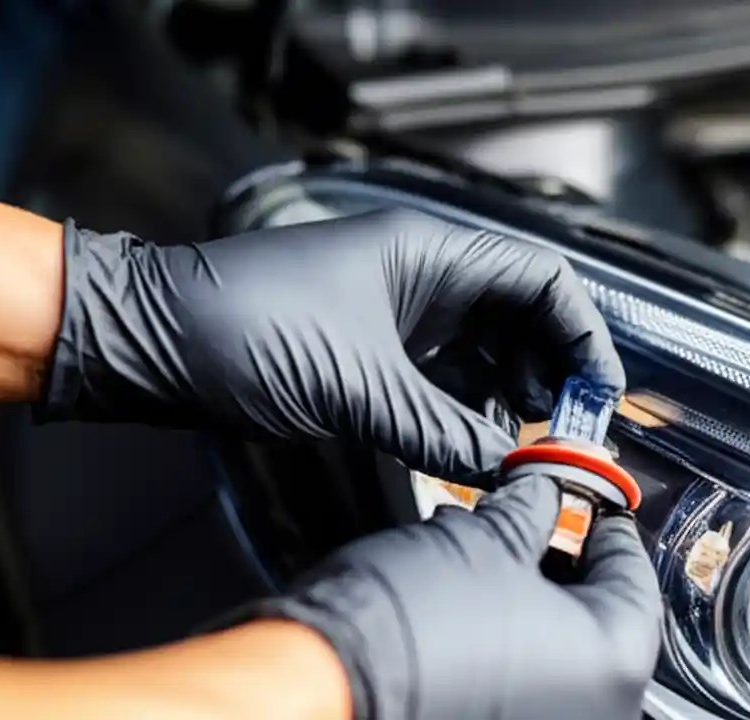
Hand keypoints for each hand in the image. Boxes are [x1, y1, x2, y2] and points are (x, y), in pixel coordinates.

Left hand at [37, 208, 622, 480]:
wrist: (150, 339)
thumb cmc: (242, 332)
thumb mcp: (356, 388)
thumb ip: (441, 431)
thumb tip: (508, 469)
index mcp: (428, 253)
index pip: (541, 279)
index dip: (582, 334)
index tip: (599, 393)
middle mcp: (422, 275)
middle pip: (520, 316)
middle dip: (550, 373)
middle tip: (563, 433)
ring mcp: (397, 311)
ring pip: (484, 350)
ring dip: (509, 397)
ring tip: (521, 448)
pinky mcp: (371, 349)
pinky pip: (443, 377)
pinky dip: (466, 410)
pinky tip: (473, 448)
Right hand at [222, 475, 661, 719]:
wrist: (327, 686)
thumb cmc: (407, 625)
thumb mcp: (483, 537)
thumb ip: (532, 506)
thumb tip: (545, 490)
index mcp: (613, 660)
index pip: (635, 573)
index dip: (606, 520)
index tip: (591, 497)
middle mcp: (596, 708)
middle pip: (600, 615)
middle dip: (566, 559)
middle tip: (539, 518)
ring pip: (563, 652)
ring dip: (537, 600)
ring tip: (497, 557)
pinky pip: (531, 683)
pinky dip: (513, 642)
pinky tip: (476, 607)